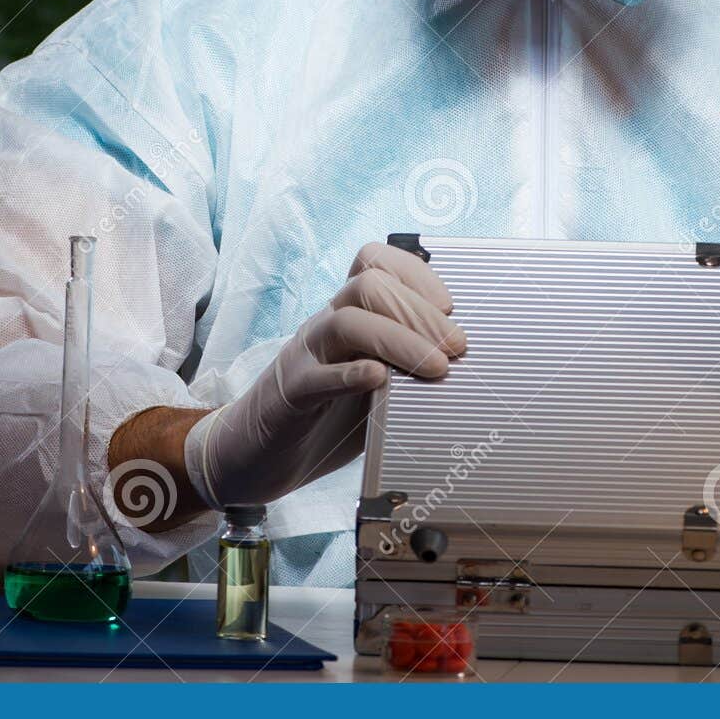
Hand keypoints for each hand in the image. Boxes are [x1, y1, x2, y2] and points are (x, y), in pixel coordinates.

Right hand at [181, 242, 465, 509]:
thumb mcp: (374, 384)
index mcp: (347, 316)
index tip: (450, 306)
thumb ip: (405, 367)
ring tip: (436, 368)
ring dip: (399, 339)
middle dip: (420, 312)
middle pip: (368, 285)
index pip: (374, 263)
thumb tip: (463, 365)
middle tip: (458, 347)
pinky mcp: (288, 396)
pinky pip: (315, 376)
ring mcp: (304, 357)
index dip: (416, 273)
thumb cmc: (324, 417)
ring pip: (346, 322)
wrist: (255, 456)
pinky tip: (379, 380)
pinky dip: (350, 374)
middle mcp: (325, 326)